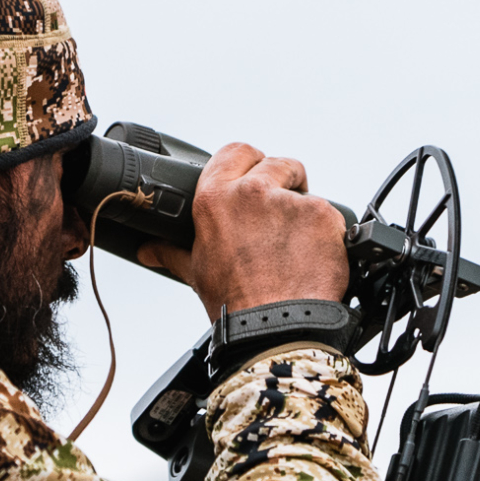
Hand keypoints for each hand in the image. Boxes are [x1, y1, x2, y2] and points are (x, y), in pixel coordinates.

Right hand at [135, 142, 347, 321]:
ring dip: (305, 214)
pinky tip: (315, 259)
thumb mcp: (197, 273)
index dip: (250, 162)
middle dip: (285, 182)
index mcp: (216, 199)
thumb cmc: (237, 304)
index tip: (258, 176)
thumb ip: (172, 252)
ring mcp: (291, 202)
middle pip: (278, 164)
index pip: (235, 151)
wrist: (276, 329)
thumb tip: (148, 249)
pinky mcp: (323, 216)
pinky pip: (330, 217)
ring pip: (307, 194)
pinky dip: (328, 236)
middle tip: (282, 218)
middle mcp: (253, 192)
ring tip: (297, 249)